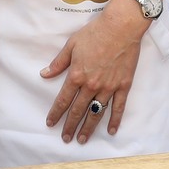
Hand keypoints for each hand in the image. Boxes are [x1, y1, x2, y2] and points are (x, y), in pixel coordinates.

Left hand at [40, 0, 148, 142]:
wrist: (120, 28)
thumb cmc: (94, 33)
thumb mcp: (71, 45)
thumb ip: (58, 63)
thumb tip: (44, 74)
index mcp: (76, 75)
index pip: (63, 100)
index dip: (56, 113)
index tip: (51, 123)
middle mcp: (91, 85)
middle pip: (79, 110)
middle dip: (70, 126)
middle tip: (65, 139)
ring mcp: (108, 87)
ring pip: (96, 113)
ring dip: (89, 128)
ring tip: (83, 140)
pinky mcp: (124, 86)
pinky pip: (118, 107)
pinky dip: (114, 120)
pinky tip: (111, 131)